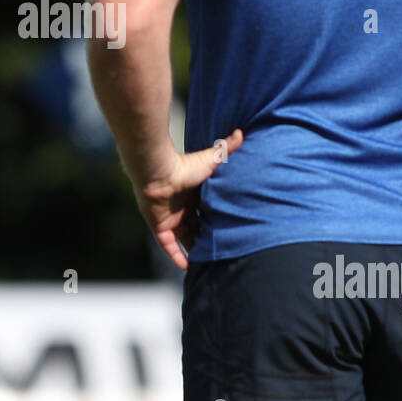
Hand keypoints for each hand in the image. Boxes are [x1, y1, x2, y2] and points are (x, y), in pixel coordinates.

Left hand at [133, 129, 243, 270]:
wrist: (158, 172)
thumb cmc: (185, 165)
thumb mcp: (211, 159)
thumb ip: (226, 147)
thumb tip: (243, 132)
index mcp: (194, 195)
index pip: (208, 212)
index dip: (218, 221)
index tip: (231, 231)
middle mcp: (182, 208)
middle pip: (197, 228)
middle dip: (208, 238)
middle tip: (224, 251)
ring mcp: (170, 218)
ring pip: (185, 239)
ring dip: (195, 250)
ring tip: (209, 264)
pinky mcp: (159, 227)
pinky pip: (169, 246)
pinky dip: (177, 256)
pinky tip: (188, 268)